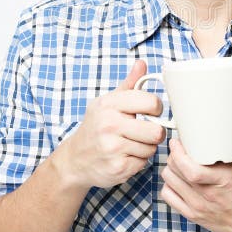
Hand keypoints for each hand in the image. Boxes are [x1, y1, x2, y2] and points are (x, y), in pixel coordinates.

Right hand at [52, 60, 165, 189]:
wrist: (74, 159)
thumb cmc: (96, 127)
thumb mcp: (108, 102)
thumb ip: (129, 84)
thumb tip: (141, 63)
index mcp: (109, 104)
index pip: (151, 102)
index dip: (157, 108)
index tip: (152, 112)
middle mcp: (110, 125)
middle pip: (156, 131)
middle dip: (155, 133)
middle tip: (145, 132)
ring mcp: (113, 148)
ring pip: (151, 148)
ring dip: (145, 148)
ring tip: (131, 144)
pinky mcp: (117, 168)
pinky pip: (143, 163)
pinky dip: (138, 162)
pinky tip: (125, 157)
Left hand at [160, 117, 231, 231]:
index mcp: (223, 181)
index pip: (190, 169)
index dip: (178, 153)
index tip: (179, 140)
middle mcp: (207, 196)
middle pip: (175, 172)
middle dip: (174, 155)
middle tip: (181, 146)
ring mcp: (199, 208)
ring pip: (170, 183)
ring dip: (171, 169)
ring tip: (180, 160)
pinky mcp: (195, 216)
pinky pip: (170, 199)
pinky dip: (170, 186)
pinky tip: (180, 179)